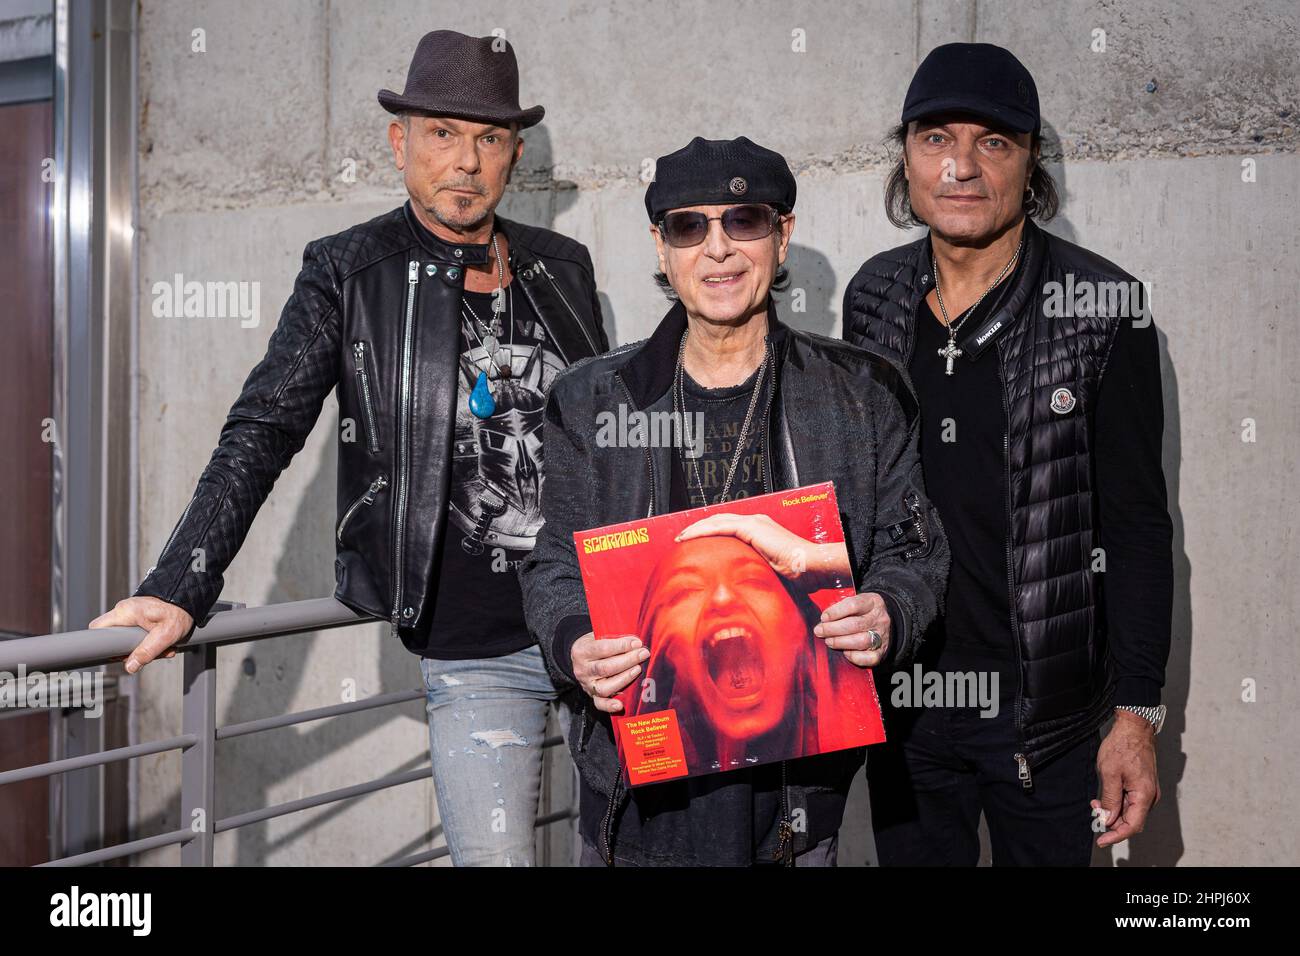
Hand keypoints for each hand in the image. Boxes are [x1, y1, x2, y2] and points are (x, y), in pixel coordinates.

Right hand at [89, 597, 193, 672]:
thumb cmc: (180, 610)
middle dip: (132, 650)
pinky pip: (138, 633)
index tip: (120, 655)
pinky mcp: (140, 615)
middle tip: (151, 654)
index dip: (104, 645)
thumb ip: (147, 652)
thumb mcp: (166, 635)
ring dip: (146, 647)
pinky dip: (151, 641)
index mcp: (126, 612)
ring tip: (165, 649)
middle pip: (115, 637)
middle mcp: (125, 610)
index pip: (97, 629)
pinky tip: (165, 644)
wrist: (191, 596)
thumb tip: (130, 667)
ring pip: (128, 637)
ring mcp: (132, 612)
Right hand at [570, 633, 649, 713]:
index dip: (622, 646)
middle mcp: (582, 670)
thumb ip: (614, 637)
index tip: (637, 643)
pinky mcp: (592, 696)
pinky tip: (620, 704)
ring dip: (625, 678)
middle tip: (643, 654)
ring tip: (638, 669)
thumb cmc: (594, 644)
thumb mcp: (598, 635)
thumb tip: (636, 642)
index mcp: (581, 651)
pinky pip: (600, 704)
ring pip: (605, 687)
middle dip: (628, 660)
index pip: (603, 648)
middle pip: (606, 668)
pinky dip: (610, 705)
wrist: (580, 657)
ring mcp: (587, 685)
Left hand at [675, 512, 850, 589]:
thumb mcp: (770, 574)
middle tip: (682, 538)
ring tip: (681, 538)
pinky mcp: (752, 528)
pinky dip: (702, 531)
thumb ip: (756, 574)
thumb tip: (742, 590)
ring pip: (717, 521)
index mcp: (760, 531)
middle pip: (720, 521)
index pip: (729, 528)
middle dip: (699, 528)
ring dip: (696, 528)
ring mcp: (754, 523)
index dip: (710, 533)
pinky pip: (720, 527)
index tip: (695, 543)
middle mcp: (756, 522)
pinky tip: (689, 537)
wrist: (811, 567)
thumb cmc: (798, 576)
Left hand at [814, 592, 890, 666]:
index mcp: (872, 602)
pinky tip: (846, 653)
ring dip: (841, 642)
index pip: (853, 605)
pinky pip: (870, 658)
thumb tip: (822, 619)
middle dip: (833, 629)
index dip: (835, 612)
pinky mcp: (882, 651)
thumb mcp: (855, 602)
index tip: (823, 617)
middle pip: (855, 624)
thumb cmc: (862, 611)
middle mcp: (879, 618)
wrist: (885, 621)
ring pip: (861, 641)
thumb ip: (840, 607)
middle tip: (819, 631)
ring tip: (829, 641)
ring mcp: (882, 635)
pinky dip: (855, 657)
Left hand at [1091, 710, 1159, 846]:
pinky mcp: (1142, 786)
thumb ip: (1110, 799)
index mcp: (1144, 795)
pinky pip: (1129, 801)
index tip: (1101, 840)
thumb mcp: (1110, 774)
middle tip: (1094, 817)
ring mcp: (1147, 791)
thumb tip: (1107, 818)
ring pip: (1129, 811)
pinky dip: (1116, 803)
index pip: (1132, 825)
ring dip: (1112, 812)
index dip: (1116, 835)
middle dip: (1112, 823)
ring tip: (1095, 804)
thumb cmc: (1123, 747)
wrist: (1134, 728)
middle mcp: (1149, 796)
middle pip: (1131, 820)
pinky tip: (1103, 798)